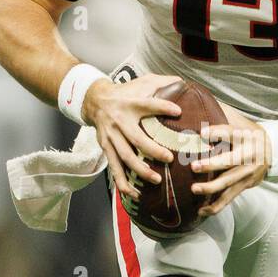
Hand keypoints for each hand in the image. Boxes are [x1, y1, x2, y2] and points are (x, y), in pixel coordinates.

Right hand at [83, 72, 182, 198]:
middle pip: (136, 138)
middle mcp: (119, 121)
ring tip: (156, 179)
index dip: (162, 107)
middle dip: (152, 150)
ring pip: (124, 157)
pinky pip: (114, 168)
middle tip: (169, 159)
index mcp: (130, 104)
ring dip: (140, 170)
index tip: (178, 111)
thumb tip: (183, 82)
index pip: (147, 105)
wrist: (95, 100)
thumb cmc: (125, 93)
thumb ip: (161, 82)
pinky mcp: (105, 148)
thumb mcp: (141, 82)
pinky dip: (122, 183)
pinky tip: (134, 194)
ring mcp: (110, 136)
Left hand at [190, 104, 272, 216]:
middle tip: (194, 167)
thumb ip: (220, 115)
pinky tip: (201, 210)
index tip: (202, 133)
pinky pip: (229, 198)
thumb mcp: (240, 122)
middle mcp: (249, 155)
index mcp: (246, 136)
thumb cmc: (248, 134)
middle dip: (212, 165)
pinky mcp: (245, 186)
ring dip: (211, 189)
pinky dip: (215, 206)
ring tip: (194, 190)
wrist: (274, 151)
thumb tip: (195, 97)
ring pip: (229, 183)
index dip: (217, 132)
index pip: (230, 132)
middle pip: (229, 161)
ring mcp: (248, 173)